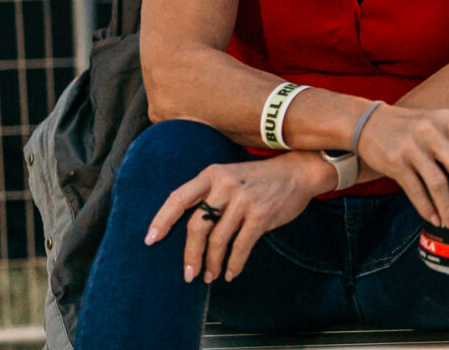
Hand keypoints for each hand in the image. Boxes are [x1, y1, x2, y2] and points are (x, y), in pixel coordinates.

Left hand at [146, 152, 326, 283]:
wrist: (298, 171)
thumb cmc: (259, 179)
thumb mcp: (230, 176)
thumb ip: (209, 194)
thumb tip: (186, 229)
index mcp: (212, 174)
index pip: (178, 198)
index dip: (162, 220)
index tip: (150, 240)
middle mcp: (225, 185)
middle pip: (196, 226)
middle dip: (190, 255)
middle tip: (188, 274)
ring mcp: (244, 200)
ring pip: (218, 240)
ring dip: (212, 263)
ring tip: (210, 276)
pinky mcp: (261, 215)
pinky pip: (241, 246)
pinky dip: (233, 264)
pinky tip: (230, 273)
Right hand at [356, 105, 448, 231]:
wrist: (367, 122)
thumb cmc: (410, 126)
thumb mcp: (435, 120)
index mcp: (447, 118)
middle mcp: (432, 130)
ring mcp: (412, 146)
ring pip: (437, 183)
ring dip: (448, 208)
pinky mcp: (395, 162)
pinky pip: (415, 191)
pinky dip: (427, 208)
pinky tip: (434, 219)